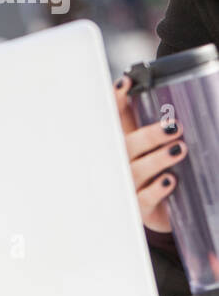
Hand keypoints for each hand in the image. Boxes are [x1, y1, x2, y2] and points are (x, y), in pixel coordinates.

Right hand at [114, 75, 185, 233]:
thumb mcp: (157, 149)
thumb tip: (173, 102)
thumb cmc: (160, 174)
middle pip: (125, 146)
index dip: (116, 101)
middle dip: (148, 135)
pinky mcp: (140, 208)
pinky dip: (156, 189)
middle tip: (174, 127)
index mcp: (126, 143)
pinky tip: (169, 181)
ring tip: (179, 150)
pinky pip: (144, 198)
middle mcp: (122, 163)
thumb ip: (160, 127)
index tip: (125, 83)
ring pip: (135, 170)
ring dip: (157, 159)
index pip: (115, 119)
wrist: (167, 212)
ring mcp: (129, 186)